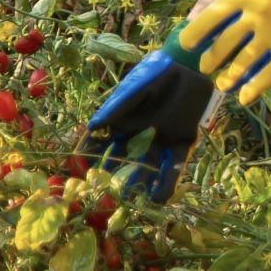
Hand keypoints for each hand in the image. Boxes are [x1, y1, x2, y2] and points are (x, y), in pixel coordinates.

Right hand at [85, 37, 213, 202]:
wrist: (187, 67)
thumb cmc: (155, 74)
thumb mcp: (134, 89)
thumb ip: (117, 107)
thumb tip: (93, 126)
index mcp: (121, 124)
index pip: (100, 145)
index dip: (91, 159)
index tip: (83, 174)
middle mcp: (138, 137)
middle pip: (124, 162)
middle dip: (116, 180)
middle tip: (109, 198)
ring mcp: (160, 141)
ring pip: (149, 168)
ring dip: (143, 185)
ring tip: (136, 204)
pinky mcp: (182, 141)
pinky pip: (175, 163)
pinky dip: (168, 179)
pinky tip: (161, 197)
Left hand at [180, 0, 270, 102]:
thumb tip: (234, 14)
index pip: (211, 17)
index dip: (195, 32)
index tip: (185, 44)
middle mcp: (254, 15)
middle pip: (224, 43)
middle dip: (212, 58)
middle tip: (206, 67)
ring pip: (243, 61)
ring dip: (230, 75)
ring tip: (222, 84)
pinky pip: (269, 71)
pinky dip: (256, 86)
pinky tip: (246, 97)